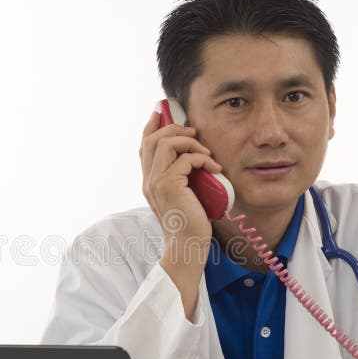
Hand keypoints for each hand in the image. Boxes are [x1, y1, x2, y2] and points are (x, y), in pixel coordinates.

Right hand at [140, 111, 221, 244]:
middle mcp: (148, 180)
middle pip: (152, 139)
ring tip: (206, 151)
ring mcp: (156, 182)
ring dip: (189, 141)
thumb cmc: (190, 224)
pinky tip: (213, 167)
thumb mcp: (184, 195)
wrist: (187, 246)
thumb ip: (182, 177)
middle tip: (193, 131)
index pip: (144, 146)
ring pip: (166, 143)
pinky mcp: (169, 185)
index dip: (151, 126)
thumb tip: (194, 158)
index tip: (160, 112)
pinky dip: (202, 158)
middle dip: (173, 128)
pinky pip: (185, 159)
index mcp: (149, 181)